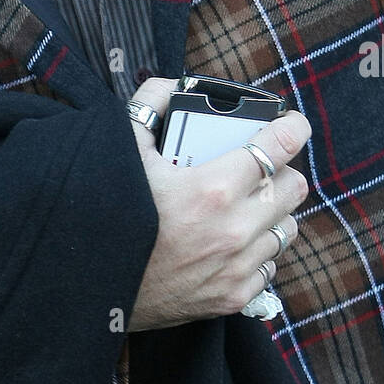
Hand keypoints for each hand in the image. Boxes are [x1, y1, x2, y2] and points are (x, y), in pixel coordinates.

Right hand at [126, 74, 311, 332]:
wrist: (90, 284)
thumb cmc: (107, 213)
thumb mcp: (123, 147)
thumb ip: (151, 104)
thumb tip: (175, 85)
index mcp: (212, 188)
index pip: (280, 148)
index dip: (293, 129)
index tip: (292, 124)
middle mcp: (233, 230)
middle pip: (293, 188)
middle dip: (281, 170)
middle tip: (260, 165)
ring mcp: (235, 268)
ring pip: (287, 229)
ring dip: (272, 211)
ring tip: (247, 204)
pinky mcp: (231, 298)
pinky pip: (270, 266)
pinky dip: (259, 250)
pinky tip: (234, 240)